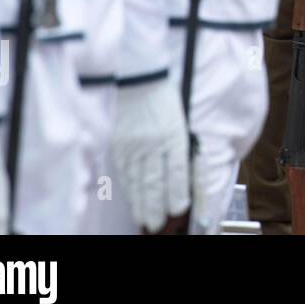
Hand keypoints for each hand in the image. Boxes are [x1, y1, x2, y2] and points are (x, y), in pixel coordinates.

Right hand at [111, 78, 191, 232]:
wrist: (140, 80)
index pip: (176, 172)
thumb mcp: (182, 123)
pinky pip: (124, 173)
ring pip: (137, 182)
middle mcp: (153, 142)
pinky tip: (132, 199)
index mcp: (174, 135)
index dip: (177, 194)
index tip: (180, 209)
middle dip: (157, 207)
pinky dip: (129, 189)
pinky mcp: (119, 145)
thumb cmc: (166, 102)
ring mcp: (133, 145)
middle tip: (159, 223)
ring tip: (145, 219)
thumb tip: (186, 180)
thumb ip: (184, 150)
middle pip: (154, 182)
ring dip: (141, 204)